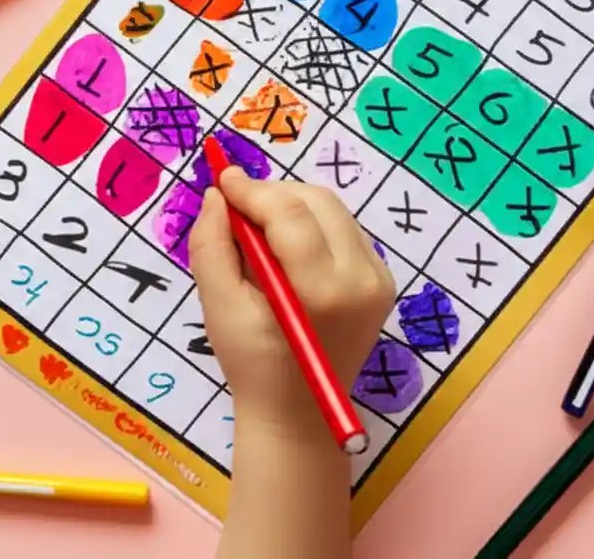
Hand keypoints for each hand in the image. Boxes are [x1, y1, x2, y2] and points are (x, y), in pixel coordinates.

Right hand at [189, 168, 395, 439]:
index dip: (253, 190)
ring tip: (258, 228)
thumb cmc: (252, 365)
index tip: (222, 180)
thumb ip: (211, 246)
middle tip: (236, 206)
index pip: (290, 214)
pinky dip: (312, 225)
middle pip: (317, 202)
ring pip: (333, 210)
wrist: (299, 414)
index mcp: (322, 292)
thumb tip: (218, 196)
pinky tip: (287, 248)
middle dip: (272, 193)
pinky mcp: (382, 281)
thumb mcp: (218, 307)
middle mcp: (362, 279)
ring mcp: (378, 279)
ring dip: (292, 206)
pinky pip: (344, 230)